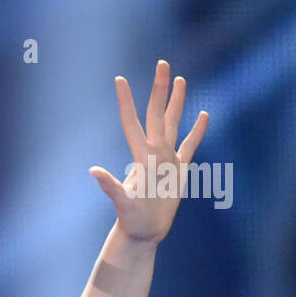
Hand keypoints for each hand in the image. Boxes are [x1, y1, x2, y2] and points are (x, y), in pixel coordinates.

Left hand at [88, 60, 209, 244]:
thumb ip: (111, 186)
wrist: (143, 233)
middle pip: (158, 114)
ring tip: (180, 79)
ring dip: (177, 102)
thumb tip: (92, 171)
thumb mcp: (122, 204)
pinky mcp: (179, 170)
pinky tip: (203, 114)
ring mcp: (167, 159)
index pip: (133, 123)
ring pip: (174, 124)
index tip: (120, 79)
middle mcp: (155, 153)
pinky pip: (190, 145)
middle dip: (160, 89)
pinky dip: (196, 131)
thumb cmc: (132, 221)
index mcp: (143, 157)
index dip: (126, 101)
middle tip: (162, 63)